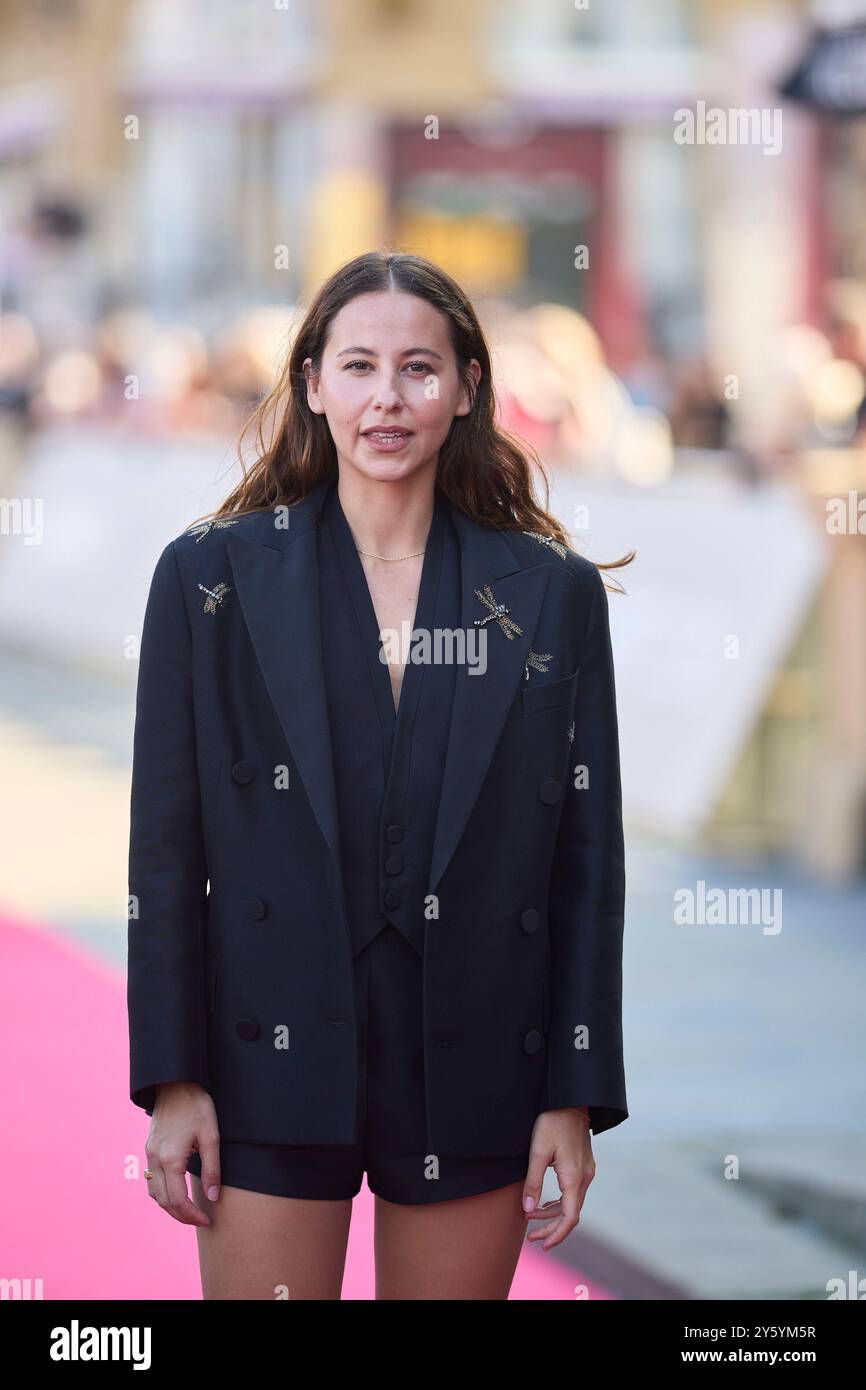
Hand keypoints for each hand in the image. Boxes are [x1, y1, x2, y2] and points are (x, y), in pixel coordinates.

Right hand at [144, 1081, 219, 1225]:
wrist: (175, 1083)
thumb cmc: (196, 1106)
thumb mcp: (211, 1136)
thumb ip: (212, 1169)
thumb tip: (213, 1197)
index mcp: (170, 1158)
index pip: (177, 1200)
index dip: (191, 1215)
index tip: (207, 1220)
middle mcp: (155, 1159)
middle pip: (163, 1201)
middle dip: (181, 1216)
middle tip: (200, 1220)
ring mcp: (149, 1153)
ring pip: (154, 1193)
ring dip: (170, 1206)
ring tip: (189, 1210)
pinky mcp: (149, 1148)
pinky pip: (151, 1179)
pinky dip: (162, 1193)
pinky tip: (176, 1192)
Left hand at [521, 1108, 594, 1249]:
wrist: (570, 1100)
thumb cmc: (553, 1122)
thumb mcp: (537, 1151)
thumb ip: (533, 1182)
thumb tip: (528, 1209)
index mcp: (574, 1177)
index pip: (569, 1217)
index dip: (557, 1234)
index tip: (542, 1244)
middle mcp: (584, 1178)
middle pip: (570, 1214)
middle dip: (551, 1228)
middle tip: (531, 1237)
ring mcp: (586, 1172)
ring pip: (572, 1204)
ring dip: (552, 1215)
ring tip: (530, 1218)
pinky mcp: (583, 1166)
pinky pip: (572, 1193)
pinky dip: (558, 1203)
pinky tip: (543, 1203)